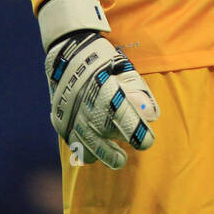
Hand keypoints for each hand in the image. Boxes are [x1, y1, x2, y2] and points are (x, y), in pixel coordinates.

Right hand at [39, 0, 159, 169]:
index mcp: (105, 91)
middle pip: (102, 136)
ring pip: (85, 144)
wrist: (68, 52)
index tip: (147, 142)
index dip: (136, 133)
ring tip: (116, 161)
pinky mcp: (61, 119)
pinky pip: (71, 140)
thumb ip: (139, 93)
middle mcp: (86, 105)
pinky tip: (92, 154)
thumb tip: (153, 115)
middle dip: (115, 152)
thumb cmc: (103, 61)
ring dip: (100, 154)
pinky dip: (82, 149)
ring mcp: (71, 114)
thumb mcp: (125, 69)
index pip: (124, 118)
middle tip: (126, 159)